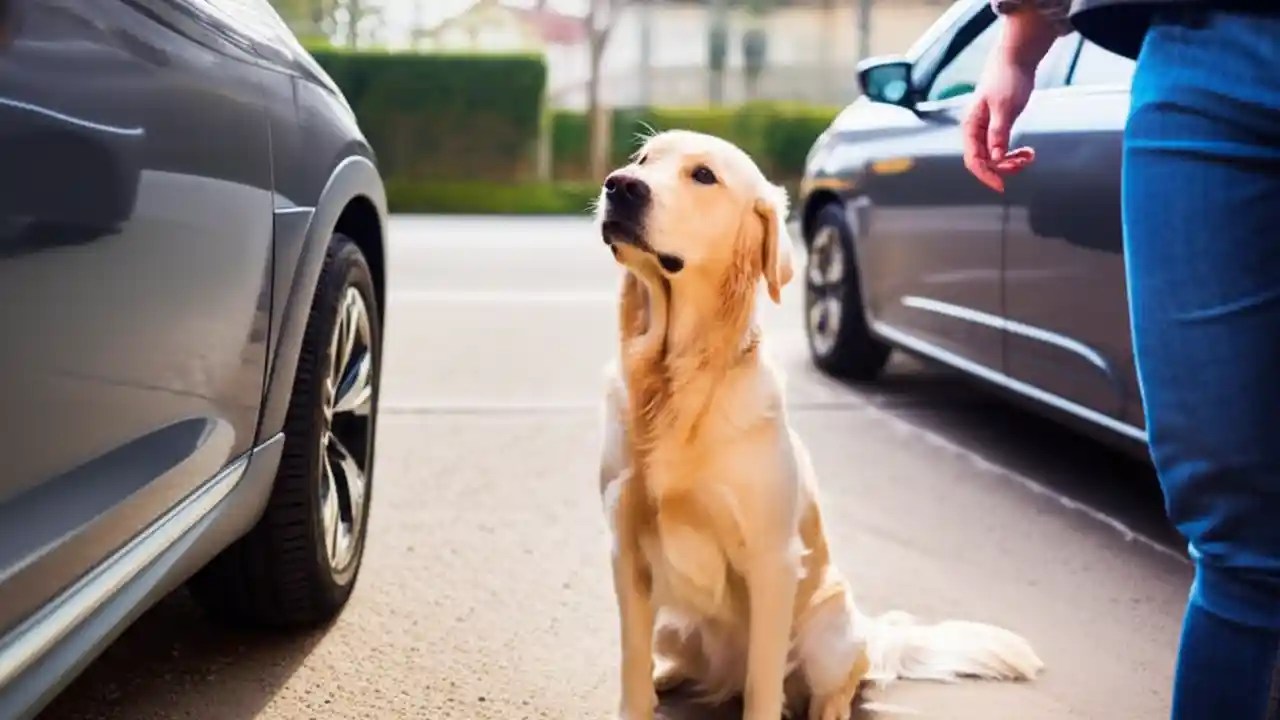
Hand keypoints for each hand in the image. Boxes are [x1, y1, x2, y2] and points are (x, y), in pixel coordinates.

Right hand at [963, 54, 1037, 192]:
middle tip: (1024, 163)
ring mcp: (987, 129)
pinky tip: (1027, 151)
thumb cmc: (1007, 77)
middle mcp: (976, 130)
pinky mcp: (998, 126)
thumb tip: (995, 157)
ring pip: (994, 156)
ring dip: (1010, 161)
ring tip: (1029, 156)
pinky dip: (1014, 153)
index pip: (973, 159)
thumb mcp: (1004, 106)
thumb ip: (998, 133)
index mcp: (971, 125)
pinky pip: (1002, 148)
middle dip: (1003, 167)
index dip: (986, 175)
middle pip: (984, 160)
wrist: (1016, 58)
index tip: (1001, 185)